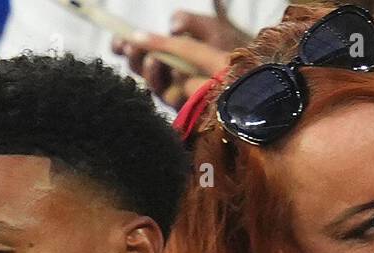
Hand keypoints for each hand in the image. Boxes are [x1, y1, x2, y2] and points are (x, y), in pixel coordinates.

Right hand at [112, 4, 243, 108]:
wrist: (257, 72)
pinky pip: (173, 98)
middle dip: (134, 58)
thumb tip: (174, 24)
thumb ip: (192, 22)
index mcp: (168, 55)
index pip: (140, 52)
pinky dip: (170, 85)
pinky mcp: (188, 108)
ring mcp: (178, 93)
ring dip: (149, 71)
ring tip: (151, 57)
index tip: (116, 41)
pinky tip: (171, 72)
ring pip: (155, 85)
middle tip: (130, 46)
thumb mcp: (212, 28)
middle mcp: (169, 76)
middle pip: (142, 70)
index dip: (125, 47)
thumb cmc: (232, 47)